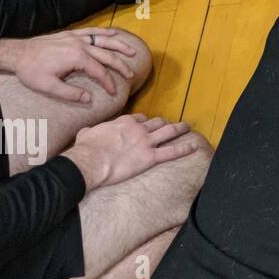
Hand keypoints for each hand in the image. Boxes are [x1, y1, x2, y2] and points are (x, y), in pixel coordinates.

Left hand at [0, 29, 137, 104]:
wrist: (17, 53)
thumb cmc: (31, 71)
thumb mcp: (48, 87)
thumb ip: (70, 93)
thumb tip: (88, 98)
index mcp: (77, 58)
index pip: (100, 71)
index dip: (109, 82)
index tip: (114, 92)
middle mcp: (80, 46)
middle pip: (107, 55)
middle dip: (120, 66)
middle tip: (130, 74)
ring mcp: (76, 38)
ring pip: (103, 41)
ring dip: (119, 46)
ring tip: (132, 51)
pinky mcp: (70, 34)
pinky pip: (91, 31)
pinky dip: (103, 32)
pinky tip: (113, 33)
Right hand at [64, 113, 197, 191]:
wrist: (90, 161)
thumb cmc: (85, 149)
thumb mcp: (86, 134)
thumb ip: (90, 131)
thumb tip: (86, 132)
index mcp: (123, 123)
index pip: (139, 118)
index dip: (145, 121)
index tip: (148, 123)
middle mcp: (138, 129)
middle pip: (156, 123)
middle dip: (164, 123)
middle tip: (170, 125)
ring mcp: (146, 142)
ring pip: (168, 132)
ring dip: (179, 129)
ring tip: (187, 127)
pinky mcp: (150, 157)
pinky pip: (171, 151)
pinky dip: (184, 148)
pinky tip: (193, 146)